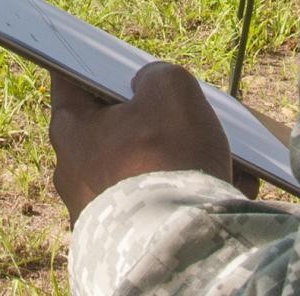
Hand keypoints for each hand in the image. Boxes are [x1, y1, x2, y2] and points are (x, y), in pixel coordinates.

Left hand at [48, 63, 232, 222]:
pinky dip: (188, 194)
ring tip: (216, 151)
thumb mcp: (171, 90)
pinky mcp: (127, 238)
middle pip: (112, 128)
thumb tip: (152, 87)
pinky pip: (160, 204)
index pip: (71, 82)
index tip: (111, 58)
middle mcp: (75, 173)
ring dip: (177, 158)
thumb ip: (158, 76)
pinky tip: (228, 185)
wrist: (181, 243)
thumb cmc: (167, 159)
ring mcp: (98, 209)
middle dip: (149, 118)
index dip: (94, 65)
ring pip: (142, 168)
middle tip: (179, 108)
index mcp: (71, 131)